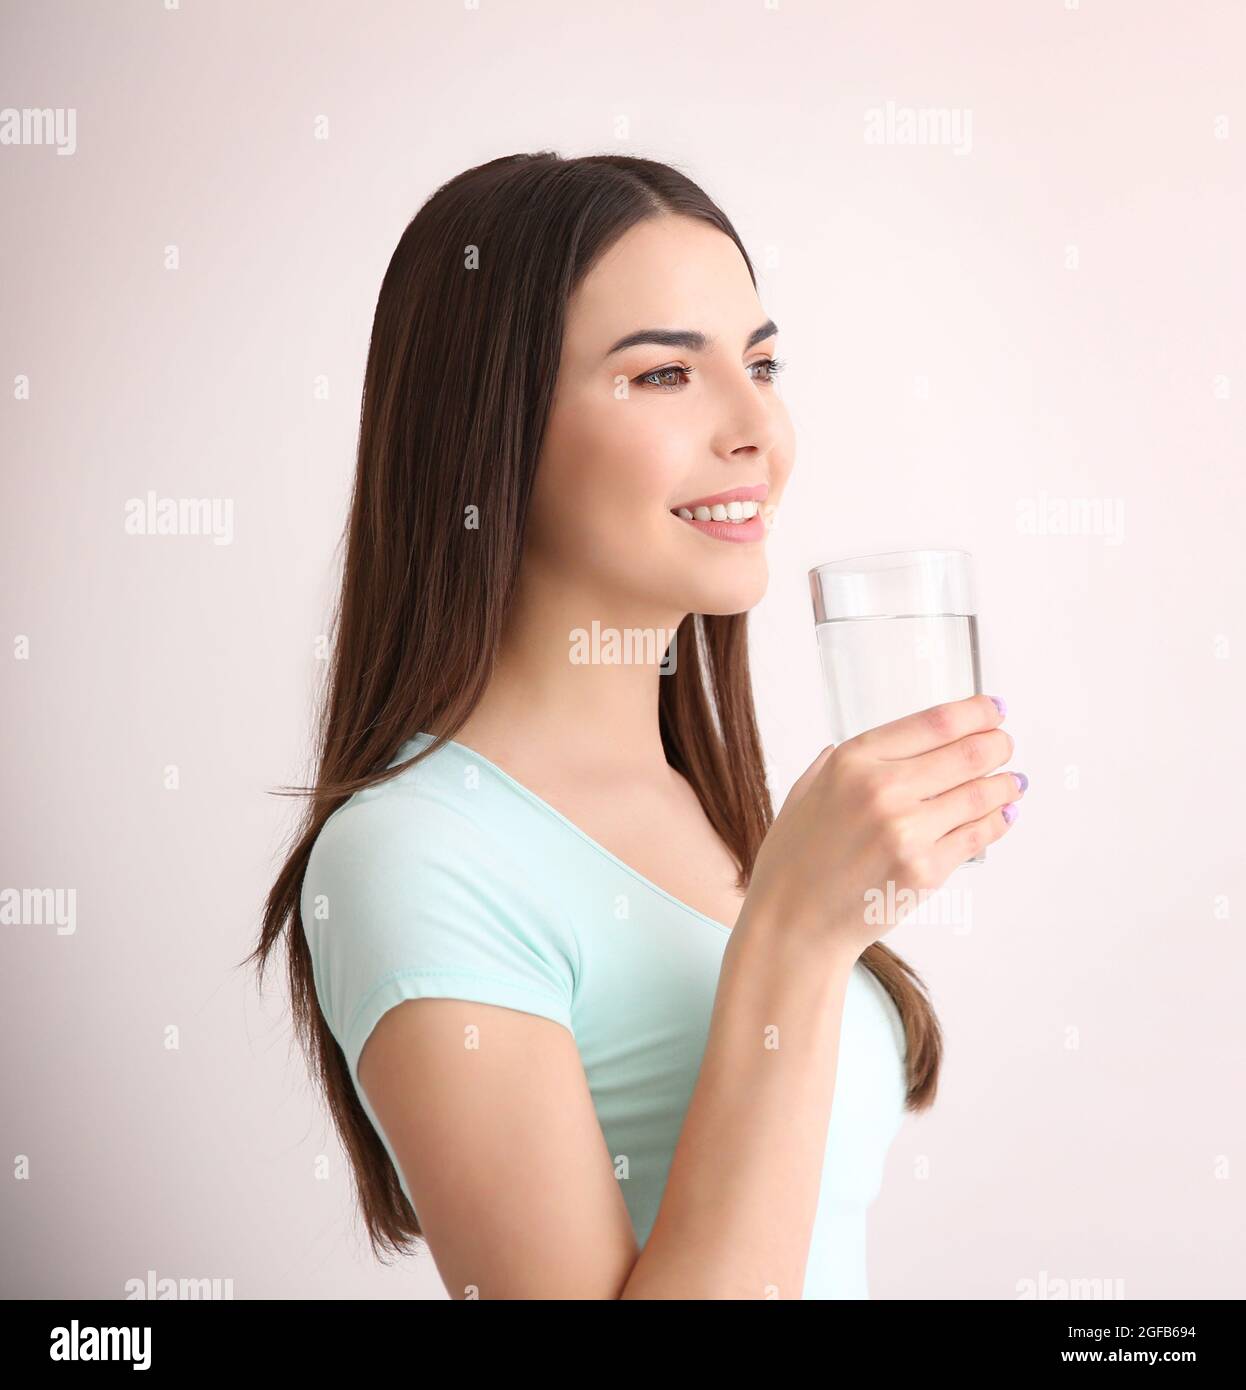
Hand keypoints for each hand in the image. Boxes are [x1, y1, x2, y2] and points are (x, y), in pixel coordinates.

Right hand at [744, 694, 1020, 958]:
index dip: (976, 712)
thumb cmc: (795, 861)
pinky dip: (998, 822)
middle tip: (1005, 744)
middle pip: (968, 753)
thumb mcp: (805, 791)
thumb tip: (885, 745)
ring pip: (981, 794)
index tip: (993, 709)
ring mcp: (907, 832)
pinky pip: (977, 836)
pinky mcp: (926, 870)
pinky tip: (1003, 814)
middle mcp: (883, 790)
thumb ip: (841, 761)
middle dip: (998, 744)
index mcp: (853, 762)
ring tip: (1013, 781)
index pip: (935, 723)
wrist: (793, 922)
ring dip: (1006, 784)